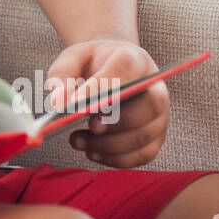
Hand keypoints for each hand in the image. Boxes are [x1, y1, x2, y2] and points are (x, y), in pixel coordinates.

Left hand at [44, 38, 169, 167]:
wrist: (109, 71)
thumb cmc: (91, 65)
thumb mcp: (72, 59)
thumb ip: (62, 75)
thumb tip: (58, 102)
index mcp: (135, 59)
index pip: (127, 70)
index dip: (103, 87)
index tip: (76, 103)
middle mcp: (155, 88)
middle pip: (149, 106)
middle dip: (117, 121)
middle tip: (89, 126)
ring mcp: (160, 115)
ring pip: (145, 135)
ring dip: (109, 144)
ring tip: (77, 141)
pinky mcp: (155, 138)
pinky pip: (143, 155)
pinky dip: (115, 158)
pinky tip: (91, 153)